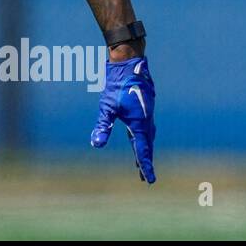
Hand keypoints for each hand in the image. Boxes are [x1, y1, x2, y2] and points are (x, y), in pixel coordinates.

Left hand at [91, 56, 155, 183]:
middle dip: (145, 161)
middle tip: (144, 177)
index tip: (149, 181)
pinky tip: (138, 137)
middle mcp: (146, 121)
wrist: (128, 64)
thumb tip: (96, 144)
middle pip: (147, 146)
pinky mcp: (144, 108)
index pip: (143, 150)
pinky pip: (145, 128)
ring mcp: (147, 114)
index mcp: (139, 124)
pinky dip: (143, 137)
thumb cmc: (116, 85)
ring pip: (147, 137)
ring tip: (141, 161)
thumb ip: (103, 126)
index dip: (145, 166)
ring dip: (145, 149)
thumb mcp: (107, 107)